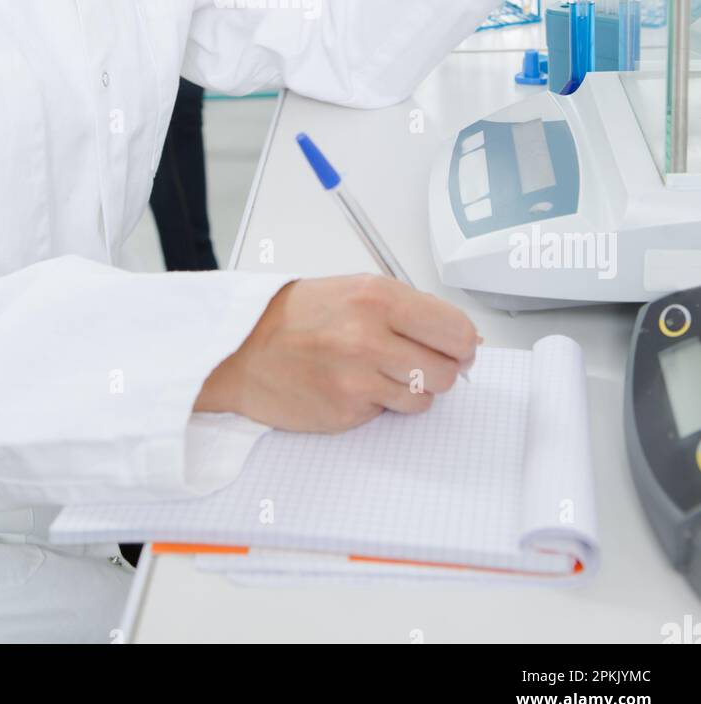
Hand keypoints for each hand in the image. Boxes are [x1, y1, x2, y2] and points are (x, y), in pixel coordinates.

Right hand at [194, 274, 479, 431]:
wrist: (240, 348)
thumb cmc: (297, 317)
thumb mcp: (354, 290)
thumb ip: (406, 310)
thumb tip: (459, 336)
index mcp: (378, 297)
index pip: (455, 329)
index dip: (463, 343)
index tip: (458, 347)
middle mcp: (371, 335)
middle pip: (449, 370)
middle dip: (441, 369)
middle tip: (418, 361)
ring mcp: (359, 377)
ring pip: (425, 397)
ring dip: (411, 389)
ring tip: (378, 372)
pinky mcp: (348, 410)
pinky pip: (389, 413)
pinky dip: (380, 404)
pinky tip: (353, 385)